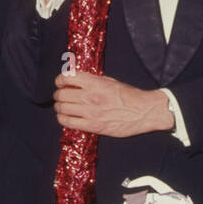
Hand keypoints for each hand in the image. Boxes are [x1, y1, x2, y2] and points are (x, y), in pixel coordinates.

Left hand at [53, 71, 173, 137]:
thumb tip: (76, 80)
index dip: (59, 80)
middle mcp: (91, 96)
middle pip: (61, 94)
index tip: (60, 82)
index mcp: (96, 83)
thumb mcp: (111, 81)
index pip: (67, 77)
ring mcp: (91, 112)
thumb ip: (93, 81)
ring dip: (59, 107)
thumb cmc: (130, 96)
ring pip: (62, 108)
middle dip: (58, 94)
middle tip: (60, 96)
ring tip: (62, 107)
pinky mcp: (93, 126)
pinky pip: (68, 122)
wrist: (145, 112)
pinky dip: (63, 119)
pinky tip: (65, 117)